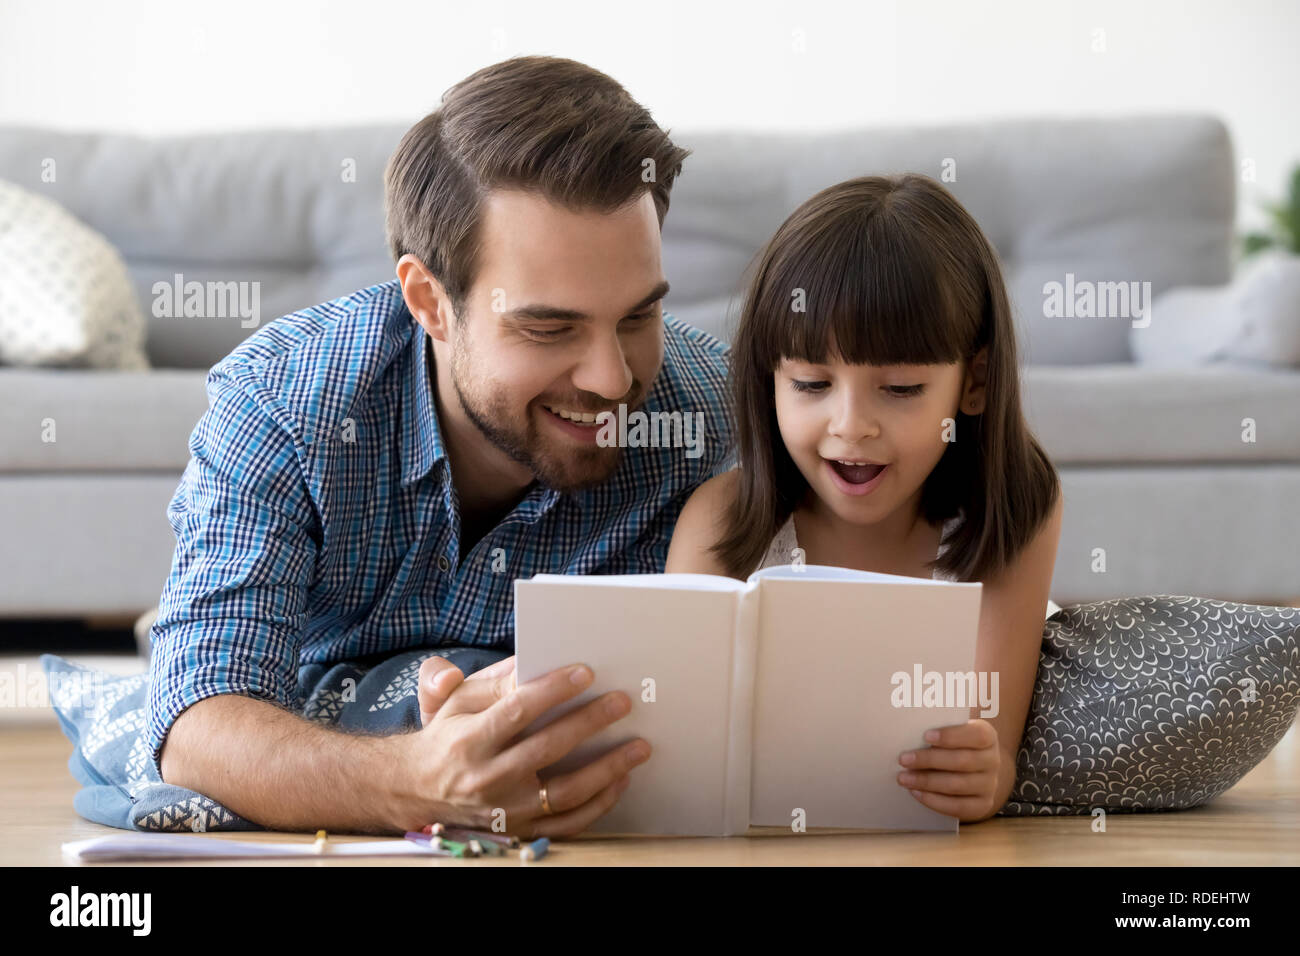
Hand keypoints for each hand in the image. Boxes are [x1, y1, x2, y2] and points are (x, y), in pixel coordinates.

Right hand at [397, 659, 651, 838]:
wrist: (416, 787)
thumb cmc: (447, 735)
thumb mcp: (455, 701)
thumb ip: (493, 681)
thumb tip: (534, 662)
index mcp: (469, 740)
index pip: (517, 710)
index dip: (554, 690)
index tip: (586, 673)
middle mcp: (486, 778)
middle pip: (547, 749)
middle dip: (589, 722)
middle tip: (622, 703)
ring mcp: (505, 810)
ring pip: (565, 793)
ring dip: (608, 768)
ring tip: (638, 746)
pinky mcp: (519, 829)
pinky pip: (567, 823)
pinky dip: (599, 804)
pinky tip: (620, 780)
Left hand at [897, 719, 1000, 821]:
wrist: (973, 770)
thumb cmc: (953, 744)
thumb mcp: (951, 730)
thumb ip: (938, 726)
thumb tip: (909, 723)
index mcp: (987, 736)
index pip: (976, 735)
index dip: (952, 736)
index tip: (926, 736)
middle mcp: (993, 760)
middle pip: (962, 761)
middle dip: (929, 760)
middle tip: (903, 759)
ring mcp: (989, 785)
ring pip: (957, 785)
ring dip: (926, 782)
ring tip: (904, 778)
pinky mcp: (982, 805)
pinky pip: (958, 807)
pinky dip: (934, 801)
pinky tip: (916, 793)